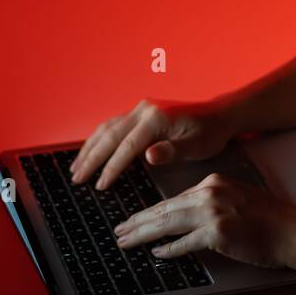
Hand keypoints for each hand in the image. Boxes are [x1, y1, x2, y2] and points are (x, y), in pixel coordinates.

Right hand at [70, 97, 237, 188]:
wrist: (219, 115)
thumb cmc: (209, 133)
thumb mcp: (197, 146)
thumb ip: (172, 151)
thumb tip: (149, 155)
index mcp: (156, 118)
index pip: (127, 146)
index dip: (112, 167)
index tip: (100, 185)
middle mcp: (144, 110)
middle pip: (110, 135)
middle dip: (91, 158)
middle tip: (77, 179)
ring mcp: (141, 109)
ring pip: (107, 128)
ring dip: (90, 148)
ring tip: (76, 168)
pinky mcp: (141, 112)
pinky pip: (113, 125)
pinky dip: (99, 139)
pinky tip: (91, 151)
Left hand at [112, 172, 295, 269]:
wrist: (291, 230)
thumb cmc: (269, 219)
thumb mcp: (236, 197)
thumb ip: (210, 203)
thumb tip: (183, 217)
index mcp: (213, 183)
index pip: (174, 199)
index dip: (151, 211)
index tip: (134, 219)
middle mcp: (210, 193)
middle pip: (165, 209)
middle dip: (138, 221)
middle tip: (119, 230)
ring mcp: (214, 212)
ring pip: (168, 223)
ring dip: (143, 234)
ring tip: (127, 241)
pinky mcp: (218, 232)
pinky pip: (186, 242)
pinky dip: (169, 249)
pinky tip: (156, 253)